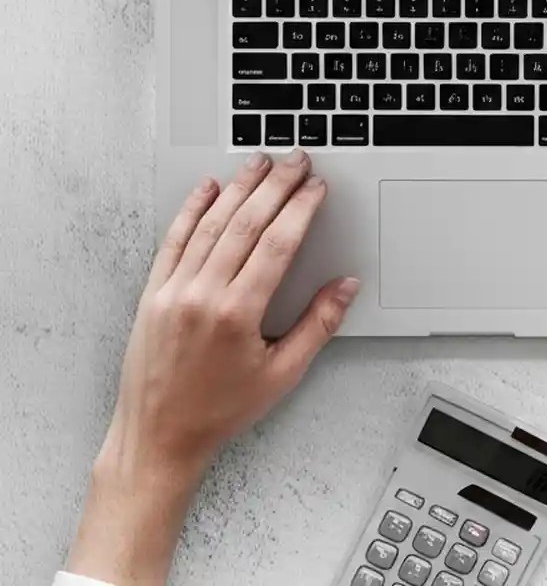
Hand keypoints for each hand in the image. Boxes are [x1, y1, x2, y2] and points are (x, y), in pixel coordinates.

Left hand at [67, 151, 359, 585]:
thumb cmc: (220, 412)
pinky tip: (207, 189)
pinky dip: (191, 210)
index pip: (276, 244)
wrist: (158, 436)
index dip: (299, 210)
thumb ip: (318, 325)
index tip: (315, 188)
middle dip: (274, 186)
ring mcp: (172, 290)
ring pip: (210, 224)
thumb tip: (344, 287)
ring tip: (259, 164)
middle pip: (244, 224)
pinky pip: (174, 240)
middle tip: (295, 160)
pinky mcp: (152, 293)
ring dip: (238, 189)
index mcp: (238, 314)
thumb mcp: (283, 374)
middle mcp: (202, 295)